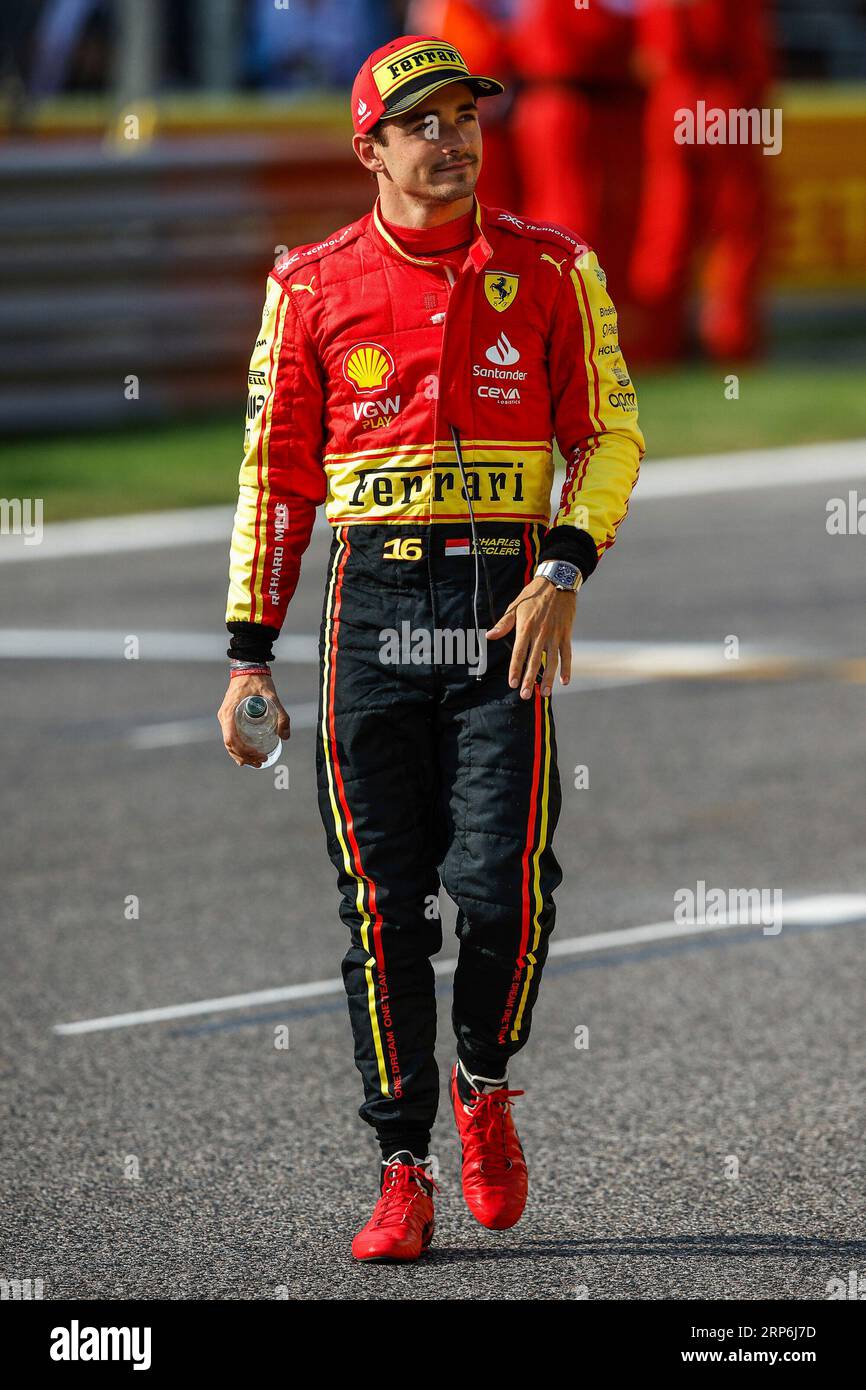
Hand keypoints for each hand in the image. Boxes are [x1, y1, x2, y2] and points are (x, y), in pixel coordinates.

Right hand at [217, 672, 290, 767]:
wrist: (249, 666)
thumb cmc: (258, 680)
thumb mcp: (272, 696)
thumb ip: (282, 715)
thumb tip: (286, 736)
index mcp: (229, 713)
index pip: (232, 739)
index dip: (245, 751)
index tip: (260, 754)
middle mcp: (223, 717)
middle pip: (230, 745)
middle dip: (245, 757)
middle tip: (262, 761)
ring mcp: (225, 717)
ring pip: (229, 743)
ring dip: (241, 755)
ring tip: (257, 762)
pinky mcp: (229, 717)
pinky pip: (230, 736)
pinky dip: (238, 748)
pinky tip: (247, 756)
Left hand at [486, 576, 575, 698]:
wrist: (557, 582)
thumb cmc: (533, 595)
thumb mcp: (515, 606)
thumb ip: (503, 623)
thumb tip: (489, 636)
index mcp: (525, 627)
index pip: (519, 653)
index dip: (515, 669)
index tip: (511, 683)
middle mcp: (540, 633)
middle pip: (534, 661)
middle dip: (529, 680)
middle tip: (525, 695)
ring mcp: (555, 635)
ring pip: (551, 661)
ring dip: (548, 679)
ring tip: (544, 694)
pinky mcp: (566, 634)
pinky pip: (567, 654)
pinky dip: (567, 668)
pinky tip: (564, 681)